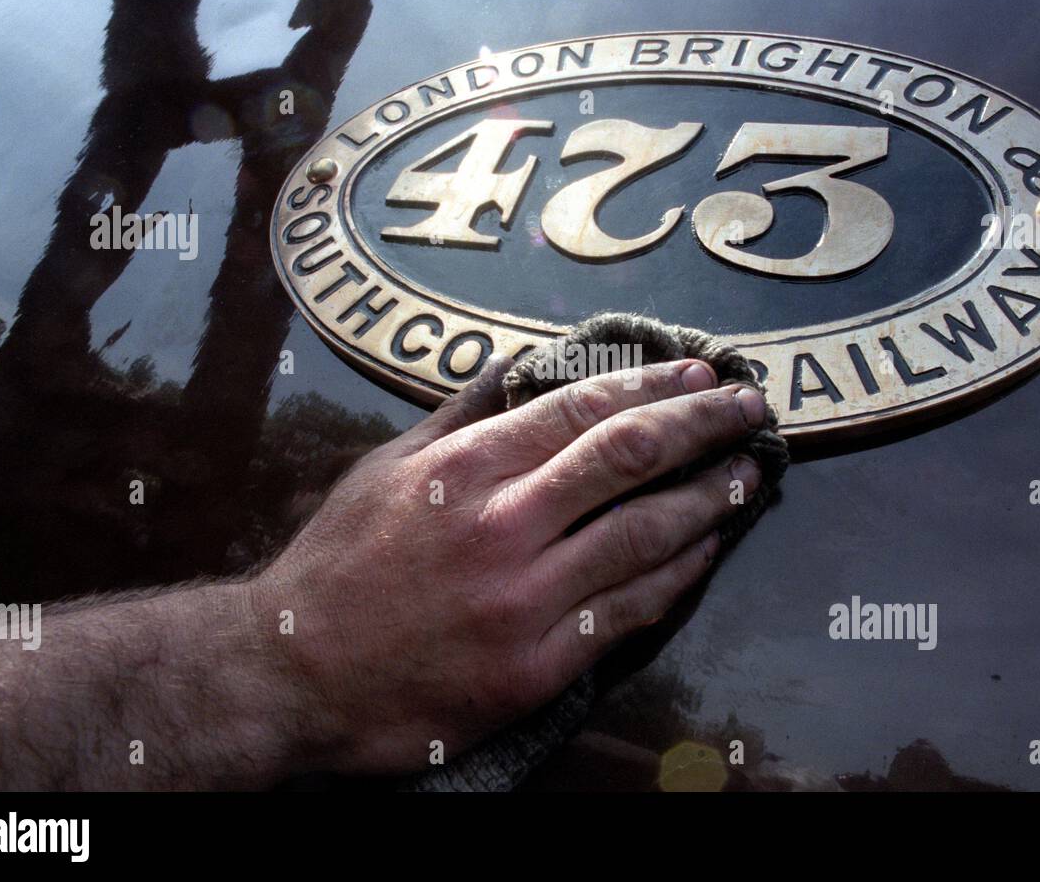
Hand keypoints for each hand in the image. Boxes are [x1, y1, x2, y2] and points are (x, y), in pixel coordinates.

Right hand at [251, 356, 765, 774]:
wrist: (290, 675)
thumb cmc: (334, 566)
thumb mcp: (382, 471)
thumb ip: (455, 416)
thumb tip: (515, 365)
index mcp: (463, 469)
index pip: (582, 409)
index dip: (652, 385)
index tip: (698, 373)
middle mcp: (501, 526)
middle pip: (628, 457)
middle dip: (702, 423)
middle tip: (748, 405)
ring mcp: (523, 601)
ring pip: (644, 534)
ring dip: (709, 498)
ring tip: (749, 473)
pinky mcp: (535, 668)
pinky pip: (629, 613)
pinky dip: (679, 574)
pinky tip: (710, 548)